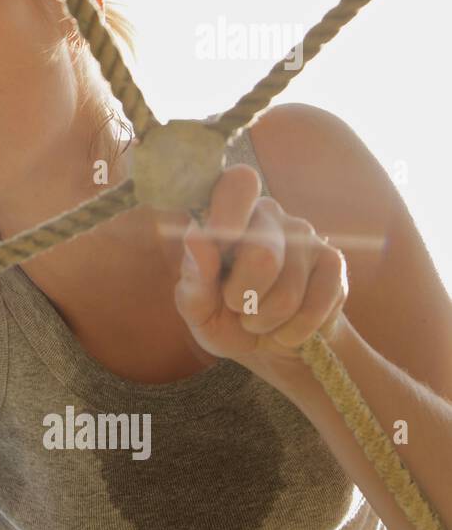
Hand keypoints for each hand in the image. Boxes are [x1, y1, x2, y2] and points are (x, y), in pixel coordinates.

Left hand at [173, 163, 348, 374]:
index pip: (236, 185)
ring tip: (259, 320)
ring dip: (266, 321)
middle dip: (242, 298)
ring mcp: (305, 235)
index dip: (229, 209)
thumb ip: (195, 273)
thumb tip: (196, 238)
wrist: (265, 344)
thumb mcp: (197, 305)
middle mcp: (268, 214)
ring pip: (288, 293)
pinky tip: (285, 328)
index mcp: (226, 214)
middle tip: (237, 307)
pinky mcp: (333, 261)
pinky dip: (293, 331)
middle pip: (263, 255)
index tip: (220, 235)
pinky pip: (316, 307)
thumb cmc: (222, 316)